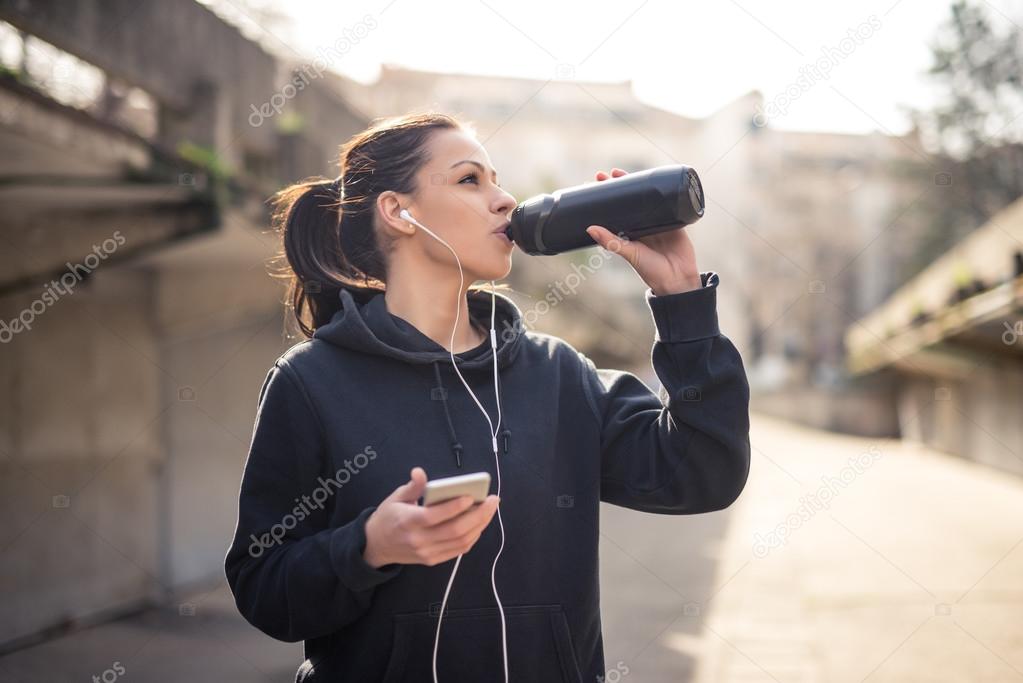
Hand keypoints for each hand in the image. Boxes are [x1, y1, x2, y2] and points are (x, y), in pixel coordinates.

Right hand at [363, 467, 499, 567]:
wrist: (377, 545)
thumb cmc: (388, 517)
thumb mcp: (396, 497)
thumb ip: (412, 486)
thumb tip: (419, 472)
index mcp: (408, 521)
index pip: (434, 516)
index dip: (455, 507)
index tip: (471, 496)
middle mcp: (419, 540)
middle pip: (455, 531)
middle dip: (478, 515)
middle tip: (492, 500)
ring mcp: (427, 553)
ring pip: (461, 541)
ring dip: (480, 525)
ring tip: (490, 510)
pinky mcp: (433, 560)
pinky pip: (458, 550)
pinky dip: (473, 537)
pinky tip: (479, 523)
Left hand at [585, 168, 701, 294]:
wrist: (677, 279)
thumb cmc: (651, 271)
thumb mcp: (629, 253)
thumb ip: (611, 242)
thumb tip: (590, 228)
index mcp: (629, 232)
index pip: (614, 211)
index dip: (605, 198)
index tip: (593, 185)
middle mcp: (641, 224)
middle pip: (627, 200)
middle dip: (616, 186)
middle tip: (603, 175)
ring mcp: (657, 220)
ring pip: (645, 198)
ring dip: (634, 184)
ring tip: (619, 172)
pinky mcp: (674, 218)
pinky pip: (667, 201)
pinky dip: (661, 190)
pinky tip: (653, 177)